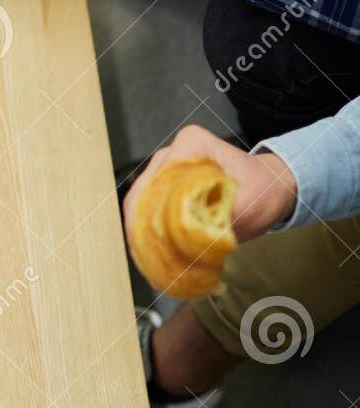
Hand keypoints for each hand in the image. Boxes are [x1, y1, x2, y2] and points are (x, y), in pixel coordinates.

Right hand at [123, 124, 297, 245]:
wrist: (269, 185)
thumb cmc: (262, 190)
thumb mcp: (249, 207)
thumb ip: (220, 222)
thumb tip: (192, 245)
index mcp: (192, 146)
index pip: (159, 183)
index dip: (154, 217)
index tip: (159, 247)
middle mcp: (171, 152)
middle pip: (142, 194)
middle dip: (142, 229)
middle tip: (151, 260)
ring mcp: (163, 167)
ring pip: (139, 202)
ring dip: (142, 231)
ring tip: (151, 260)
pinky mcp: (162, 183)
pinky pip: (145, 207)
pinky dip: (148, 230)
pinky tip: (154, 251)